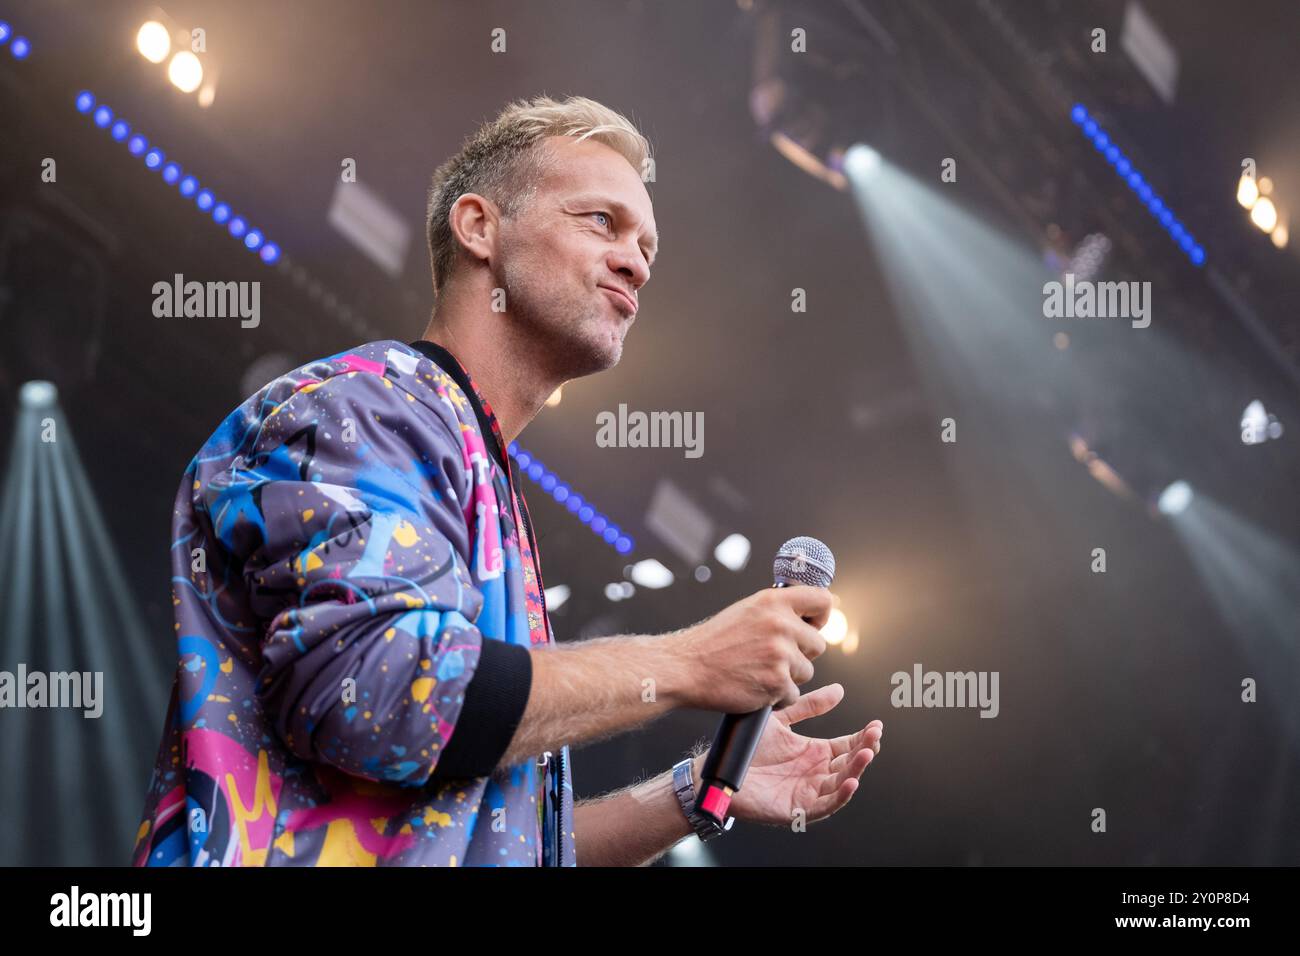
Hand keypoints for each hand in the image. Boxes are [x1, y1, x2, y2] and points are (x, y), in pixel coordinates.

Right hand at [671, 587, 831, 712]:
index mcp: (774, 601)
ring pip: (806, 671)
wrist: (686, 668)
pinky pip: (793, 694)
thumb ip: (778, 611)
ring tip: (757, 671)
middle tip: (773, 657)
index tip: (813, 624)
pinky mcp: (777, 683)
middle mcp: (781, 624)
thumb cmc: (715, 641)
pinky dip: (777, 696)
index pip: (822, 600)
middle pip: (818, 644)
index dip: (821, 615)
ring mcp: (781, 655)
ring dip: (787, 676)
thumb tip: (808, 616)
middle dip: (801, 654)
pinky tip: (754, 686)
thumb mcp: (747, 611)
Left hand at [720, 683, 882, 826]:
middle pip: (848, 763)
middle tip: (875, 735)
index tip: (876, 725)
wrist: (720, 768)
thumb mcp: (781, 719)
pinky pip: (825, 805)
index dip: (863, 737)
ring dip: (857, 770)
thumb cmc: (747, 747)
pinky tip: (851, 781)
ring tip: (867, 753)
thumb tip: (839, 690)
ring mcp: (808, 791)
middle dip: (865, 750)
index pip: (846, 745)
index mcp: (814, 753)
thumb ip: (809, 706)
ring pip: (841, 783)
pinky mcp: (797, 809)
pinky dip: (841, 796)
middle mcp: (815, 773)